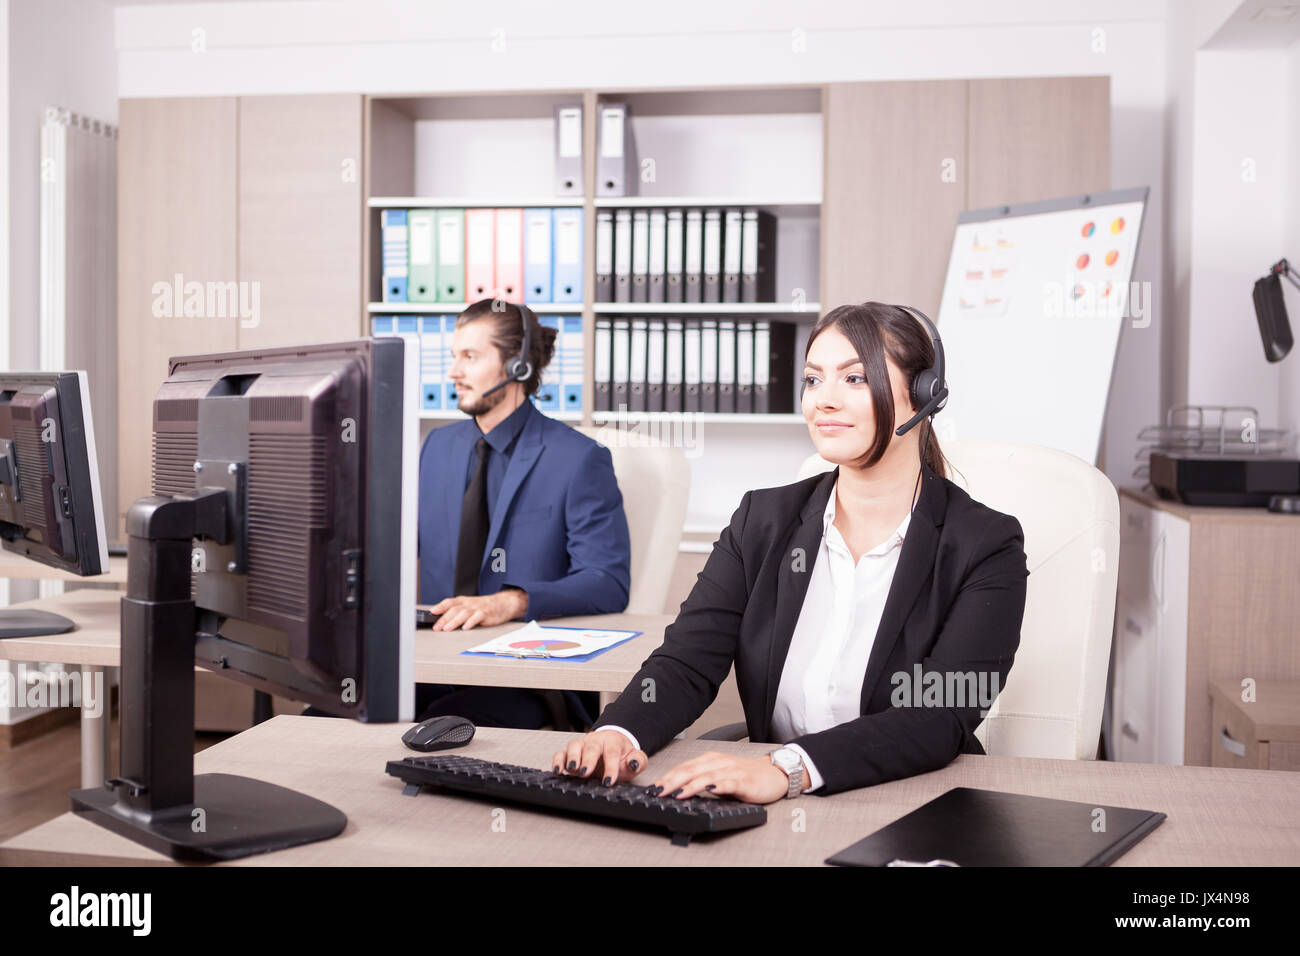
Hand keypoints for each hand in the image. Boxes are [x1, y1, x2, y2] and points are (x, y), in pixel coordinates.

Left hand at [429, 588, 527, 629]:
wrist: (503, 603)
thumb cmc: (483, 607)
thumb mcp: (468, 606)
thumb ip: (456, 612)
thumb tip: (441, 622)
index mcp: (463, 601)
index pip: (449, 602)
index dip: (440, 607)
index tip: (432, 612)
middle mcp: (469, 603)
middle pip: (454, 610)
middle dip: (444, 619)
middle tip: (437, 627)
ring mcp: (477, 608)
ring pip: (464, 613)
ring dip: (454, 621)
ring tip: (447, 629)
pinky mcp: (486, 613)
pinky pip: (477, 617)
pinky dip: (471, 622)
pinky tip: (465, 627)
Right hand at [552, 730, 648, 785]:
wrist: (612, 747)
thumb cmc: (621, 755)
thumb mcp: (634, 758)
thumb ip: (638, 761)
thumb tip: (633, 763)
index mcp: (612, 741)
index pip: (612, 752)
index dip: (610, 767)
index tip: (609, 780)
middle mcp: (595, 741)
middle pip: (591, 747)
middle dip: (588, 760)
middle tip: (586, 772)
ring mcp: (581, 746)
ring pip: (574, 746)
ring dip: (571, 758)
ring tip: (572, 769)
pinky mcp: (569, 754)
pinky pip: (560, 753)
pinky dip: (557, 760)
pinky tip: (558, 770)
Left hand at [646, 751, 797, 804]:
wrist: (775, 773)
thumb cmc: (747, 776)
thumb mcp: (720, 775)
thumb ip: (702, 779)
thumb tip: (678, 789)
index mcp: (711, 760)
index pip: (684, 767)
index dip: (667, 777)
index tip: (653, 787)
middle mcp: (719, 762)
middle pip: (690, 770)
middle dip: (671, 781)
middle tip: (657, 791)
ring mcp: (731, 770)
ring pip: (705, 775)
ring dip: (689, 784)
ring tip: (675, 793)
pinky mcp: (744, 780)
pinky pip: (727, 782)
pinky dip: (716, 785)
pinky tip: (707, 790)